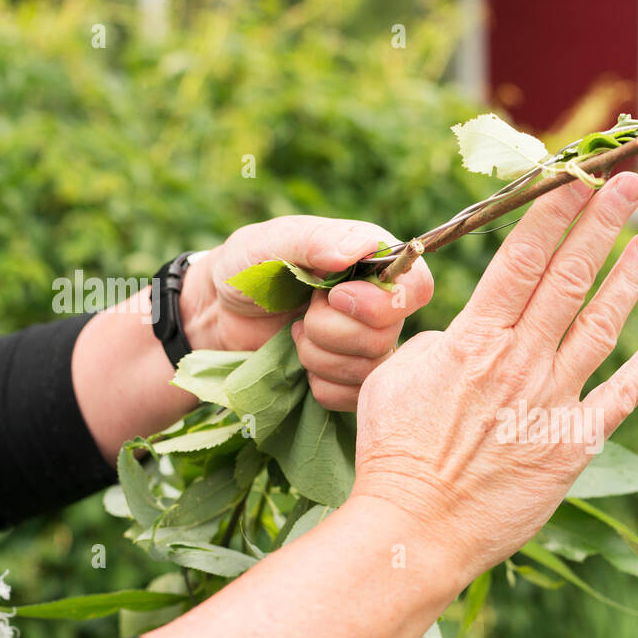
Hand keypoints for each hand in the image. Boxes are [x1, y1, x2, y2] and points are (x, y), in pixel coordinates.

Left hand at [179, 215, 433, 410]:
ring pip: (369, 369)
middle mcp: (381, 304)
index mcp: (374, 261)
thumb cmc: (246, 267)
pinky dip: (321, 385)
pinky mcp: (353, 379)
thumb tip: (357, 250)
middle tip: (302, 314)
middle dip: (332, 331)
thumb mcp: (270, 243)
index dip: (382, 302)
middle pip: (388, 335)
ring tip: (295, 335)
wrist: (219, 315)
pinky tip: (301, 365)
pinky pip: (354, 397)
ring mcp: (369, 345)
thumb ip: (313, 240)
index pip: (418, 287)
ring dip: (320, 357)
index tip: (336, 297)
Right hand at [350, 172, 637, 573]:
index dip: (553, 212)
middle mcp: (520, 361)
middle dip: (600, 223)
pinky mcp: (572, 445)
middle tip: (629, 182)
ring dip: (628, 280)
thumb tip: (460, 333)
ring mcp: (552, 402)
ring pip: (600, 326)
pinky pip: (619, 399)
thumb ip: (436, 343)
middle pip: (567, 277)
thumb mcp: (395, 377)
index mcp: (474, 340)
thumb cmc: (394, 453)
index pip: (521, 259)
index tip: (576, 174)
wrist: (417, 527)